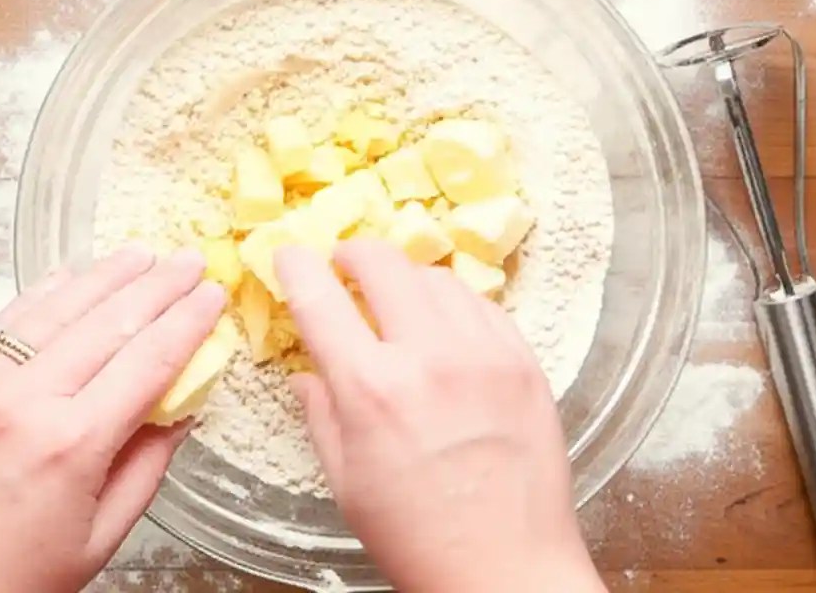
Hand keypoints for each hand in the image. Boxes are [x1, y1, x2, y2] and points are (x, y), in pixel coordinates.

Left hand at [0, 245, 225, 592]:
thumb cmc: (6, 581)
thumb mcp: (99, 538)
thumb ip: (146, 468)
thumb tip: (181, 412)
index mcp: (71, 446)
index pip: (148, 362)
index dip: (188, 323)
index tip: (212, 296)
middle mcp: (24, 403)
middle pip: (108, 323)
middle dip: (157, 286)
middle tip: (189, 260)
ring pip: (54, 310)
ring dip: (104, 276)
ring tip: (141, 254)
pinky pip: (3, 324)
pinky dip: (43, 294)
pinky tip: (72, 276)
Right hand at [276, 241, 605, 592]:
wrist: (506, 568)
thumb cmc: (417, 537)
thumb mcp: (346, 481)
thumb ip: (321, 414)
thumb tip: (307, 373)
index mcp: (371, 390)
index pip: (320, 298)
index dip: (297, 267)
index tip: (290, 254)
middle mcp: (429, 357)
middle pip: (383, 264)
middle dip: (353, 254)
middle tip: (343, 264)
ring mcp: (485, 354)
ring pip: (437, 276)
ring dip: (406, 276)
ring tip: (395, 297)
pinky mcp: (525, 362)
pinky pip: (484, 305)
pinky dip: (455, 302)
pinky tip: (445, 324)